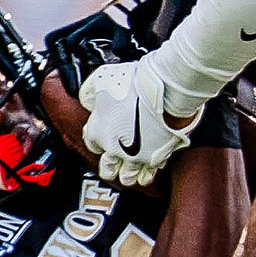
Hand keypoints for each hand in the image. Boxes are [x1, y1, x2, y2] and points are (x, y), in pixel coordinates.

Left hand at [80, 60, 197, 186]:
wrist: (166, 92)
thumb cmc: (135, 85)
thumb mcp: (101, 79)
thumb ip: (90, 92)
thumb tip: (88, 98)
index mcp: (98, 133)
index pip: (91, 144)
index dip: (96, 139)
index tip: (101, 133)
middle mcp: (116, 149)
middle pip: (107, 169)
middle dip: (109, 166)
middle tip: (113, 162)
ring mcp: (138, 156)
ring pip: (129, 177)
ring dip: (128, 175)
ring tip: (130, 172)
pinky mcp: (159, 157)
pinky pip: (151, 171)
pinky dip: (149, 170)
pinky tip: (150, 165)